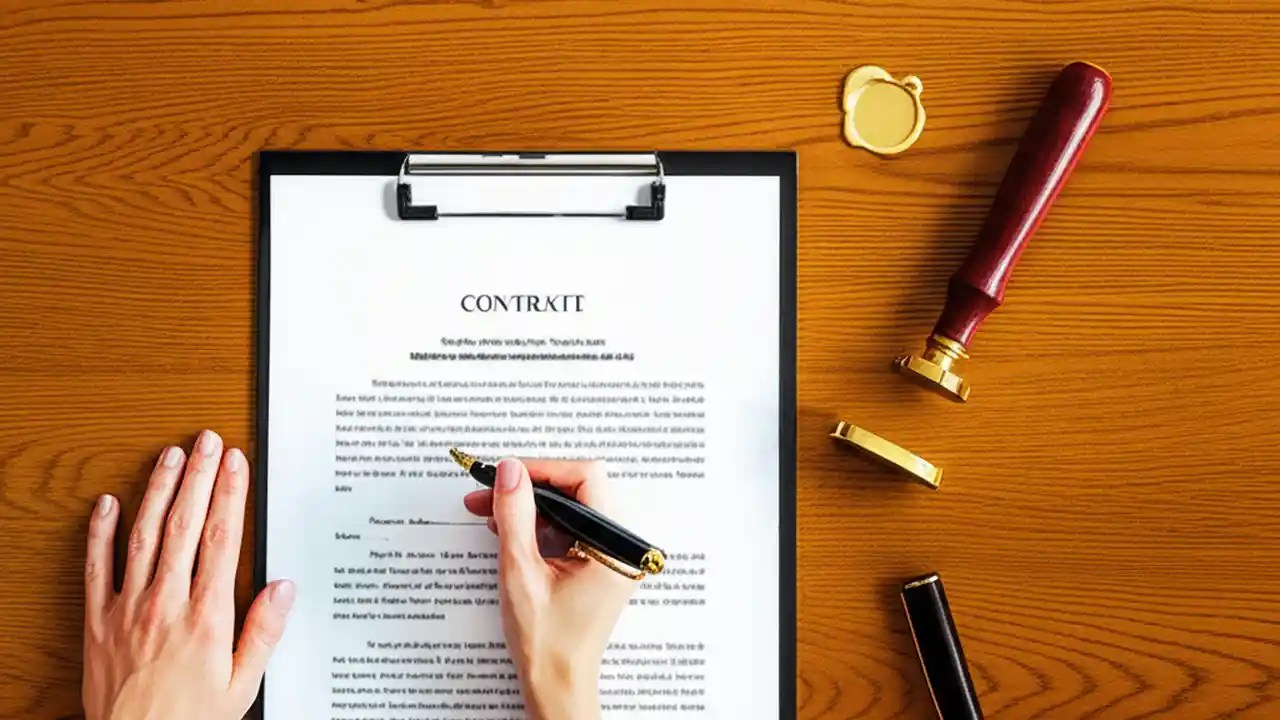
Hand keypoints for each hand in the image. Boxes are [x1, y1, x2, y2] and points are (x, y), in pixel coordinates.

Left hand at [82, 430, 295, 719]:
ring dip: (156, 491)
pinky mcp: (98, 622)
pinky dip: (101, 534)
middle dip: (197, 477)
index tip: (234, 464)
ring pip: (143, 536)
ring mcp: (129, 609)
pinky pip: (97, 569)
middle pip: (183, 526)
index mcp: (207, 618)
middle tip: (205, 442)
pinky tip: (108, 504)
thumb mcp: (243, 685)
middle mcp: (166, 604)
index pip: (220, 540)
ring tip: (168, 457)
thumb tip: (284, 589)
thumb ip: (264, 633)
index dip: (229, 495)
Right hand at [463, 459, 636, 719]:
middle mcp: (620, 546)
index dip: (543, 469)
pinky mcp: (596, 562)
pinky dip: (538, 524)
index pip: (586, 477)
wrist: (556, 683)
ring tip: (489, 510)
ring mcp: (610, 554)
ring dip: (529, 505)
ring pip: (570, 506)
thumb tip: (510, 471)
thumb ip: (515, 516)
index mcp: (614, 546)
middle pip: (578, 488)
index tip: (507, 473)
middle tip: (489, 491)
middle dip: (530, 486)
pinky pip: (569, 527)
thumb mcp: (521, 572)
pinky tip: (507, 528)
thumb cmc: (546, 642)